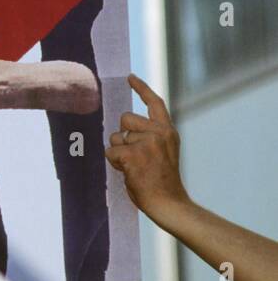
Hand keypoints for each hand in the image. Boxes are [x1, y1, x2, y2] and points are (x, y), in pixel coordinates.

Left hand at [105, 73, 191, 218]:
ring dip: (119, 151)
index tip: (129, 77)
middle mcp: (159, 133)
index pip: (154, 103)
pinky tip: (129, 172)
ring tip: (135, 167)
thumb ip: (149, 137)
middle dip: (123, 135)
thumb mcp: (162, 152)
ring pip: (115, 137)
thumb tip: (122, 130)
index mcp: (168, 132)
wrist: (169, 202)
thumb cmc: (161, 181)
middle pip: (124, 120)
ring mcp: (146, 142)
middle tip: (137, 157)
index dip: (141, 89)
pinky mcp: (133, 154)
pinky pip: (110, 152)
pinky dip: (114, 163)